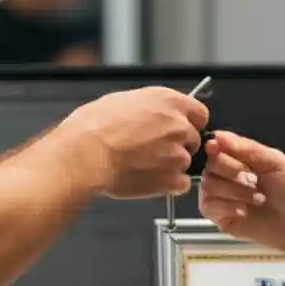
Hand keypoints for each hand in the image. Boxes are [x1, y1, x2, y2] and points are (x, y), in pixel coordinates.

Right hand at [56, 86, 208, 198]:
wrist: (85, 154)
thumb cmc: (94, 127)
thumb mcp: (122, 101)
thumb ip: (148, 106)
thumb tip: (151, 111)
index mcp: (168, 101)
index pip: (199, 113)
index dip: (189, 122)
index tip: (180, 128)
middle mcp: (178, 125)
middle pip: (193, 138)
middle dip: (178, 144)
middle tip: (154, 149)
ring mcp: (178, 153)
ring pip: (186, 162)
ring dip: (171, 165)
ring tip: (144, 165)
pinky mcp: (171, 179)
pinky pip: (181, 184)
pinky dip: (169, 184)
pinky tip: (149, 179)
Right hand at [199, 131, 284, 256]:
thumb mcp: (273, 161)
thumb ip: (246, 147)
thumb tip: (217, 137)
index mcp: (236, 157)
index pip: (214, 144)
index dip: (214, 146)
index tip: (217, 148)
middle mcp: (223, 174)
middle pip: (209, 164)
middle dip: (232, 170)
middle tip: (254, 179)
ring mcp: (219, 195)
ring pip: (208, 185)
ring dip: (235, 191)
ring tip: (259, 198)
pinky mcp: (218, 216)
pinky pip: (208, 206)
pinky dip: (227, 206)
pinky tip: (244, 210)